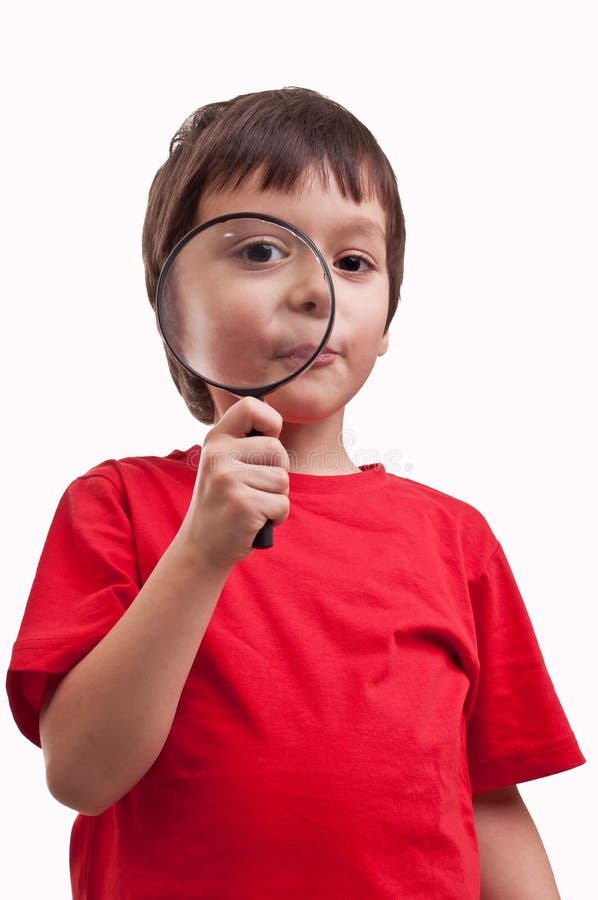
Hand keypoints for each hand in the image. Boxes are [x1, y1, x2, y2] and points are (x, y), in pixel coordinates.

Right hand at [180, 397, 289, 568]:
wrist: (201, 546)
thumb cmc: (223, 502)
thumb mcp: (224, 463)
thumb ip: (244, 443)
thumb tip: (276, 421)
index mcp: (216, 440)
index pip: (250, 406)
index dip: (270, 421)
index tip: (266, 440)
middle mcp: (219, 455)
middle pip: (277, 449)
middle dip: (277, 472)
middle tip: (254, 489)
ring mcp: (229, 479)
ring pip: (283, 479)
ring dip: (275, 497)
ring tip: (251, 505)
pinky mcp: (243, 504)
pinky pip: (282, 504)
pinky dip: (276, 517)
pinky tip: (253, 521)